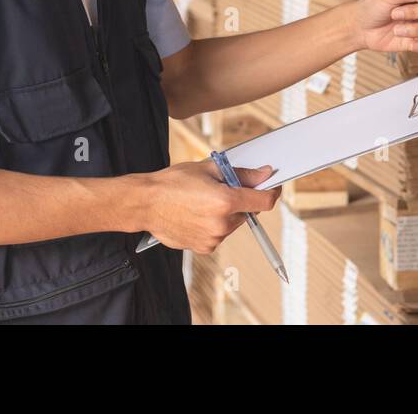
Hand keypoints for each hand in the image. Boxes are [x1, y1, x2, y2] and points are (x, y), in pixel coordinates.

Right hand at [134, 161, 281, 254]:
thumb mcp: (210, 169)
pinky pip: (219, 235)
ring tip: (202, 202)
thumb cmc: (174, 182)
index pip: (264, 202)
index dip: (271, 192)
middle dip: (240, 200)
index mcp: (226, 201)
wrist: (145, 203)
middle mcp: (222, 223)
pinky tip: (196, 215)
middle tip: (219, 189)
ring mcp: (213, 238)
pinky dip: (214, 225)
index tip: (272, 187)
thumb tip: (265, 174)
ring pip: (233, 223)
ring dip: (226, 213)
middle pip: (247, 212)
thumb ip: (242, 174)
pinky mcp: (204, 248)